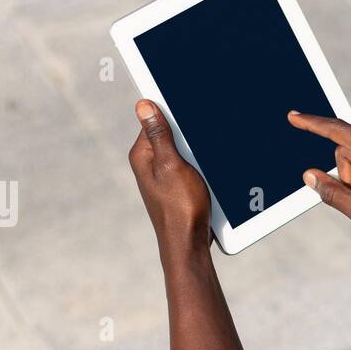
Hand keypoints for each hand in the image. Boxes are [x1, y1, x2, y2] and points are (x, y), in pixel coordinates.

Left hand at [128, 100, 211, 263]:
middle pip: (173, 135)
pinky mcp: (178, 187)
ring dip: (199, 155)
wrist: (189, 244)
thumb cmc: (180, 208)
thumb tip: (143, 105)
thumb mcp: (171, 165)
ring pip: (185, 152)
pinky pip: (191, 168)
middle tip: (200, 151)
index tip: (191, 113)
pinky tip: (208, 178)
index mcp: (142, 155)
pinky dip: (201, 169)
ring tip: (203, 170)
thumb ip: (159, 134)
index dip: (174, 114)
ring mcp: (164, 176)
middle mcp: (149, 164)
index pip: (155, 119)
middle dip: (190, 137)